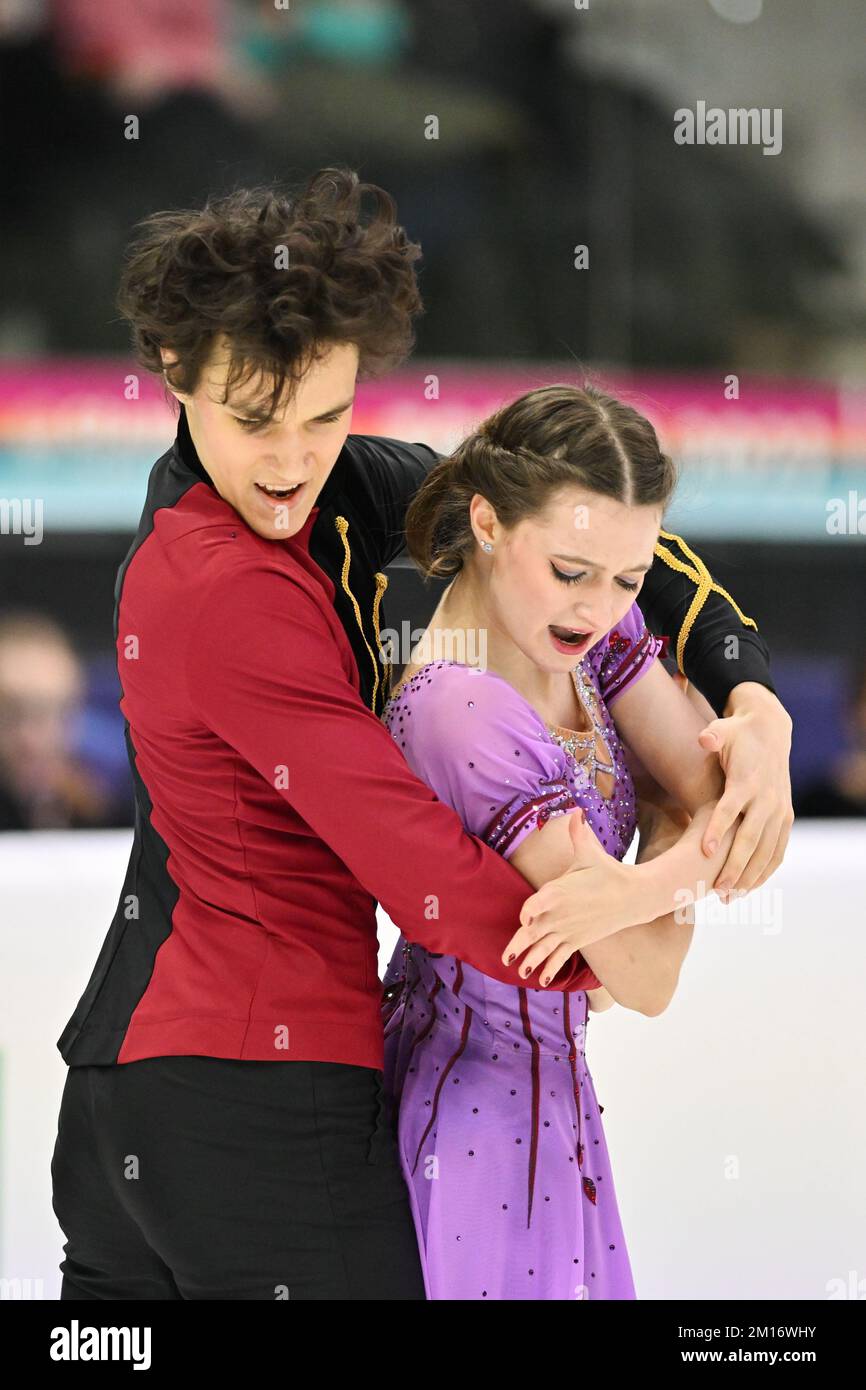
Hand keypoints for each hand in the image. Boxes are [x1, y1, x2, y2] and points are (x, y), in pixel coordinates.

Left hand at [502, 812, 640, 984]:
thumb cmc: (607, 871)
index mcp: (561, 891)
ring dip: (532, 960)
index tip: (524, 919)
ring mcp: (570, 930)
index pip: (539, 903)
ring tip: (519, 970)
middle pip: (536, 932)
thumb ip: (578, 833)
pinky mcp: (579, 940)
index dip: (530, 912)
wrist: (634, 896)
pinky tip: (543, 980)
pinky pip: (562, 957)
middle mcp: (563, 914)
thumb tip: (575, 810)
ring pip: (546, 947)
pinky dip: (552, 968)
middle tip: (505, 957)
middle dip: (519, 945)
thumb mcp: (590, 852)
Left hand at [696, 682, 793, 899]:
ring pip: (767, 851)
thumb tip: (704, 738)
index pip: (730, 809)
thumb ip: (712, 736)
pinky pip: (779, 851)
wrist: (771, 731)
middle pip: (750, 839)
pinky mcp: (786, 817)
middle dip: (734, 866)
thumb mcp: (723, 730)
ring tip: (730, 897)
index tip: (704, 851)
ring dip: (750, 876)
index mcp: (747, 780)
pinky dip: (766, 871)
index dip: (718, 829)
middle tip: (716, 890)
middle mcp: (766, 799)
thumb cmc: (737, 735)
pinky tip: (750, 889)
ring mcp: (779, 810)